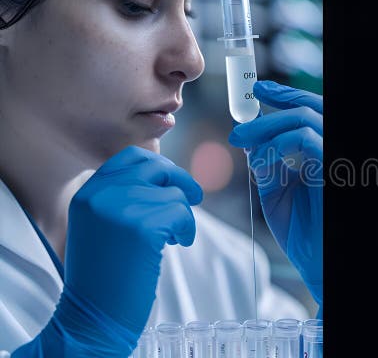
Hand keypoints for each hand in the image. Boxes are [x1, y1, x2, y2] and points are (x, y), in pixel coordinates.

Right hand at [13, 146, 202, 356]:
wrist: (92, 315)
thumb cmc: (103, 276)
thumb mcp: (100, 226)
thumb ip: (122, 198)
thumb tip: (166, 178)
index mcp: (88, 192)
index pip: (132, 156)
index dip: (160, 165)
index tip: (173, 181)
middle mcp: (101, 194)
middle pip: (157, 167)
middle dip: (181, 180)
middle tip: (193, 199)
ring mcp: (122, 209)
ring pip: (174, 194)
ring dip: (183, 216)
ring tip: (173, 238)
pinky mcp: (143, 228)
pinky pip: (182, 214)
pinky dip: (187, 229)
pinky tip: (178, 244)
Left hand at [228, 81, 322, 310]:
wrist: (316, 264)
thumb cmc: (303, 233)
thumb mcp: (277, 193)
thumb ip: (268, 166)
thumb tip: (252, 143)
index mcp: (322, 153)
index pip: (310, 113)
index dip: (285, 96)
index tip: (258, 92)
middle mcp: (331, 150)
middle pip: (310, 108)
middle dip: (272, 106)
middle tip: (240, 123)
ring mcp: (335, 158)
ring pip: (306, 119)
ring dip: (268, 126)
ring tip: (241, 140)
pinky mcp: (334, 169)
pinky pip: (306, 140)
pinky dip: (278, 143)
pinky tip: (262, 159)